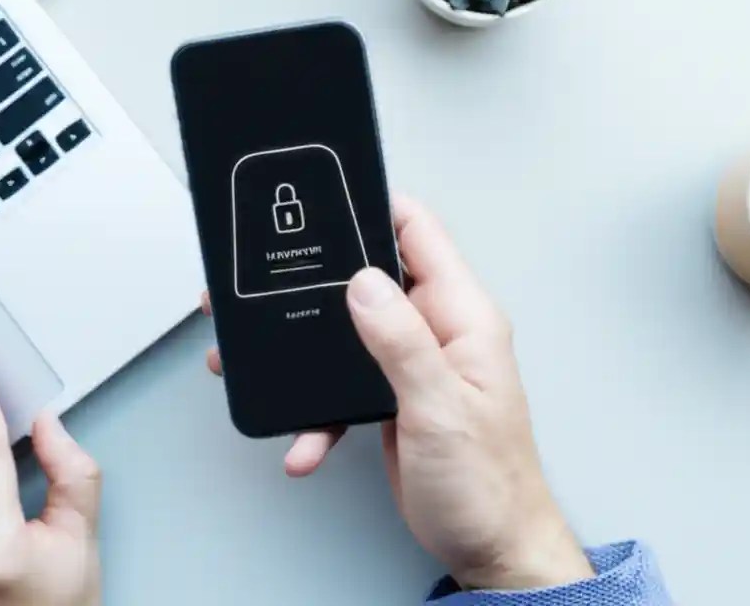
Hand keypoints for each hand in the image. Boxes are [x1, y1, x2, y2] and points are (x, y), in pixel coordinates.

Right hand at [202, 197, 593, 589]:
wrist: (491, 549)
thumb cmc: (488, 486)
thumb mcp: (441, 409)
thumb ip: (402, 342)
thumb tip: (364, 282)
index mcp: (462, 318)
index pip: (419, 234)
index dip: (374, 208)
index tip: (326, 200)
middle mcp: (438, 332)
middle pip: (371, 277)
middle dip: (318, 282)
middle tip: (266, 284)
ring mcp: (414, 365)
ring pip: (347, 331)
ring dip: (305, 351)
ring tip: (258, 358)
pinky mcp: (393, 398)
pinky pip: (343, 385)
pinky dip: (316, 411)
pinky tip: (305, 439)